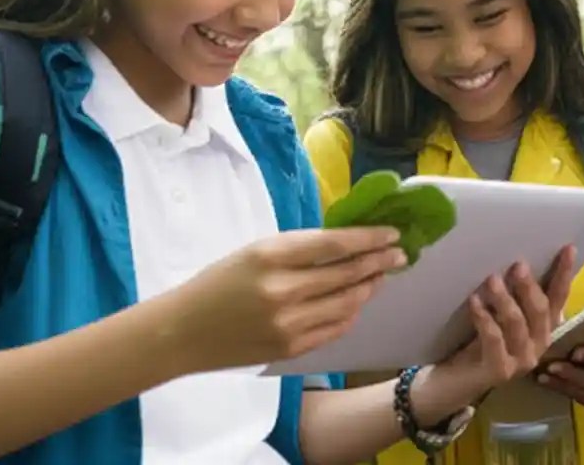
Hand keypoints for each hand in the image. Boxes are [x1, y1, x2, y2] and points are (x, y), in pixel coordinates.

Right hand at [164, 226, 406, 373]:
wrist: (183, 333)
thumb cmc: (218, 283)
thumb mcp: (254, 251)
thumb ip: (299, 249)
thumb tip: (348, 244)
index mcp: (271, 256)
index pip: (335, 245)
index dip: (369, 239)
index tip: (392, 234)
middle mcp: (283, 290)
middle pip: (347, 273)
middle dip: (379, 262)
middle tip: (400, 254)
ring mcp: (289, 323)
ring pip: (347, 302)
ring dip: (370, 287)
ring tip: (382, 275)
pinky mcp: (291, 349)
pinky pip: (335, 327)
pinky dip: (351, 312)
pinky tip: (359, 300)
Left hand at [434, 246, 576, 401]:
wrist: (456, 380)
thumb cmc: (481, 341)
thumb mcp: (500, 313)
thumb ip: (513, 294)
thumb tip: (517, 260)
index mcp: (543, 328)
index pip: (558, 298)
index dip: (564, 274)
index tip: (567, 248)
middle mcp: (539, 345)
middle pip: (540, 311)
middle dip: (529, 286)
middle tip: (517, 265)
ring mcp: (522, 361)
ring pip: (518, 324)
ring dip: (504, 299)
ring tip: (491, 280)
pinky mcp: (500, 370)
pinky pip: (495, 339)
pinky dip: (485, 318)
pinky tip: (474, 302)